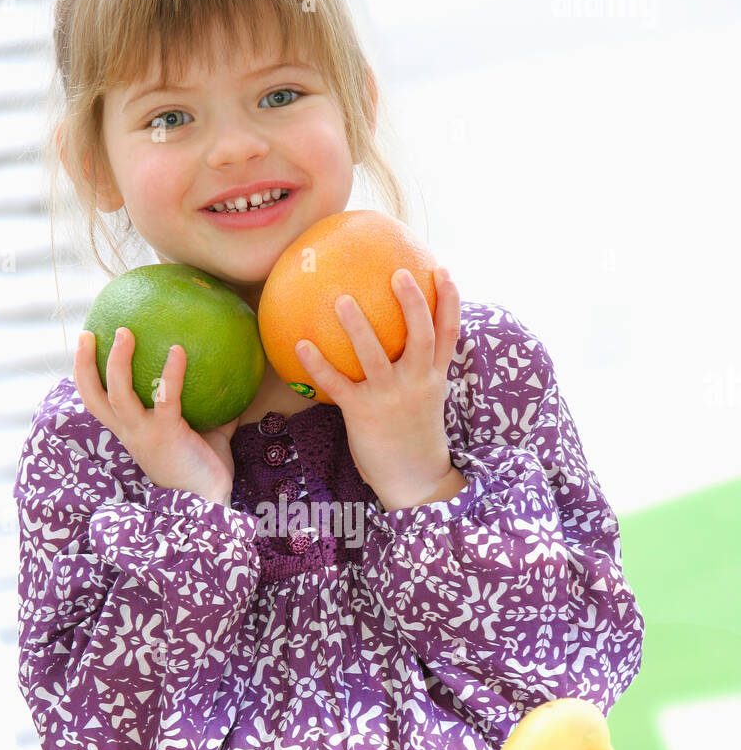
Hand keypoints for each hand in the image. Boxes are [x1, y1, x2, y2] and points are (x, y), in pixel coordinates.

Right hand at [74, 329, 238, 507]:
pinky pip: (164, 397)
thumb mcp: (206, 434)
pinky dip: (170, 373)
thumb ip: (211, 410)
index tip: (85, 346)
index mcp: (130, 430)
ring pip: (118, 394)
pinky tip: (178, 350)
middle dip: (83, 364)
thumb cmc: (204, 470)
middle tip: (87, 332)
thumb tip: (228, 383)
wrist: (209, 500)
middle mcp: (129, 431)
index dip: (83, 374)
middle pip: (92, 397)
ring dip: (118, 361)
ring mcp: (144, 433)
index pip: (96, 402)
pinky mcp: (166, 434)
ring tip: (124, 331)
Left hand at [295, 267, 461, 510]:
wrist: (413, 480)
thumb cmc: (412, 435)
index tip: (440, 269)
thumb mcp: (424, 399)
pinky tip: (300, 344)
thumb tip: (395, 343)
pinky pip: (338, 384)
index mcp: (433, 377)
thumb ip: (415, 372)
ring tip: (341, 299)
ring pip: (376, 355)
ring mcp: (390, 397)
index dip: (449, 299)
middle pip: (421, 334)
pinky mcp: (363, 413)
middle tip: (398, 272)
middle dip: (412, 301)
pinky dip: (317, 364)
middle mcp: (416, 382)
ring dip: (358, 326)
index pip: (449, 332)